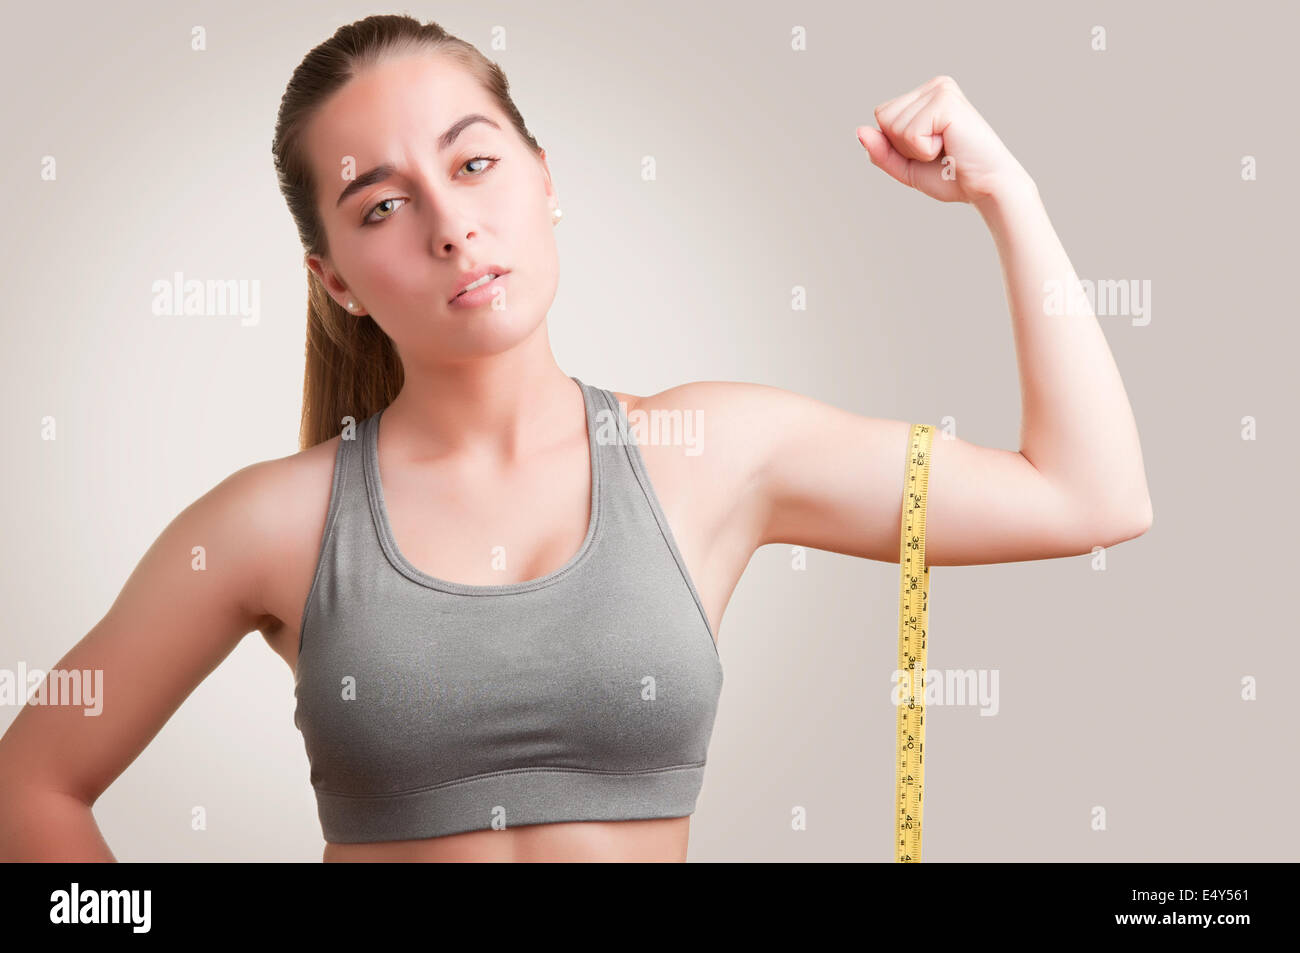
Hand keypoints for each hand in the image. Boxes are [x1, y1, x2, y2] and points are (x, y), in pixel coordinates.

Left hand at [857, 75, 1030, 204]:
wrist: (987, 187)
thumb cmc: (952, 176)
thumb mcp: (906, 167)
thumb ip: (881, 151)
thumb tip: (860, 131)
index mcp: (926, 95)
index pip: (882, 116)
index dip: (897, 145)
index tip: (929, 151)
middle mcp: (935, 85)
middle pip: (883, 117)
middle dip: (903, 146)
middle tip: (937, 151)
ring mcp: (941, 89)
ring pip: (893, 125)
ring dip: (914, 149)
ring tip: (945, 148)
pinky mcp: (946, 101)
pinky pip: (909, 132)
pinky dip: (923, 149)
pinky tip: (949, 145)